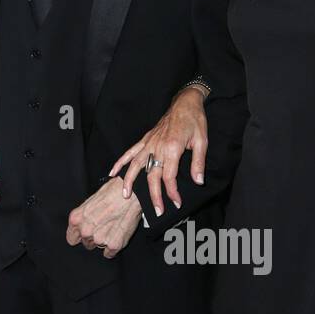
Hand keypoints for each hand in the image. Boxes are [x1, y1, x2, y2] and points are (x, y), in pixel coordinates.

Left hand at [66, 177, 142, 257]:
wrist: (132, 194)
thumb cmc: (113, 192)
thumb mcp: (91, 200)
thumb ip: (84, 215)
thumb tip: (83, 223)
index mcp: (77, 219)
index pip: (71, 238)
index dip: (79, 236)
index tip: (84, 235)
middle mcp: (86, 231)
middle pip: (86, 243)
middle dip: (94, 237)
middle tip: (104, 226)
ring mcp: (100, 239)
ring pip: (98, 247)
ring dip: (104, 240)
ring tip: (113, 226)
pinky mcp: (114, 245)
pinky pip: (109, 253)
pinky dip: (113, 246)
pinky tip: (117, 234)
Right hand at [108, 85, 207, 217]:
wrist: (185, 102)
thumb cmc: (195, 120)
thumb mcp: (202, 141)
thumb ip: (198, 163)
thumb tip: (198, 181)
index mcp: (172, 149)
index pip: (169, 176)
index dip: (172, 192)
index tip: (176, 203)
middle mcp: (157, 147)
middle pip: (152, 176)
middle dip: (154, 195)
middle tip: (157, 211)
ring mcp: (149, 143)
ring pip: (136, 165)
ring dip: (130, 181)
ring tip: (126, 196)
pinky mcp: (145, 139)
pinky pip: (130, 152)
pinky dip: (120, 162)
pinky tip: (113, 172)